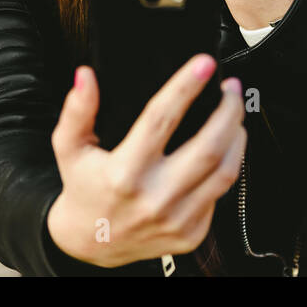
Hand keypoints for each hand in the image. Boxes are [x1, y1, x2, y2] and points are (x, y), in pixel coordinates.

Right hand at [47, 55, 246, 268]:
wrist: (92, 243)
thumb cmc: (83, 187)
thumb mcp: (69, 148)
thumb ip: (77, 110)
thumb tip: (85, 75)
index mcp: (123, 173)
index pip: (160, 120)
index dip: (185, 86)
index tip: (204, 63)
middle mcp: (153, 198)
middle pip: (208, 147)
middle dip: (228, 110)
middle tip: (232, 87)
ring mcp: (176, 220)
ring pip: (225, 171)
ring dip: (237, 136)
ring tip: (234, 113)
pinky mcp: (191, 234)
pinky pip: (220, 193)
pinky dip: (228, 164)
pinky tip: (226, 146)